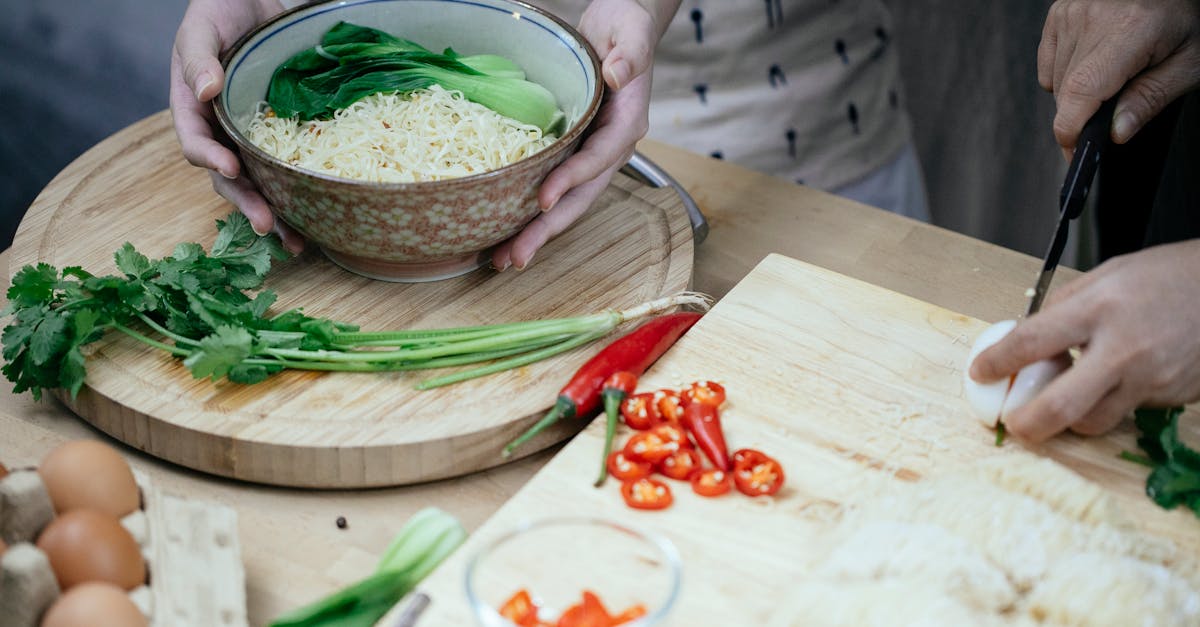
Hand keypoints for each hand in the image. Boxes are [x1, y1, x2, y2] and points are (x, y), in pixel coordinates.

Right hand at [170, 0, 303, 251]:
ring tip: (296, 242)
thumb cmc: (219, 8)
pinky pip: (288, 168)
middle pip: (229, 178)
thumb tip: (205, 90)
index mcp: (194, 109)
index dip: (211, 159)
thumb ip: (198, 58)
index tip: (231, 169)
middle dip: (248, 204)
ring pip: (261, 183)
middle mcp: (222, 130)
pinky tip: (321, 218)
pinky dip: (302, 194)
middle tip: (269, 226)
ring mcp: (252, 136)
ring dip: (277, 214)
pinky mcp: (282, 135)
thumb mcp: (201, 27)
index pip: (197, 143)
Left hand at [491, 0, 681, 270]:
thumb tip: (618, 74)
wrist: (622, 26)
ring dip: (536, 232)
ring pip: (565, 201)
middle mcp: (610, 147)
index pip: (599, 158)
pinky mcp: (573, 151)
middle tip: (514, 258)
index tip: (543, 198)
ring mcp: (591, 153)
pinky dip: (529, 210)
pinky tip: (503, 227)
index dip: (572, 180)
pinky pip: (552, 186)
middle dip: (547, 229)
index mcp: (627, 124)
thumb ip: (630, 53)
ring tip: (503, 260)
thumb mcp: (631, 31)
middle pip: (580, 197)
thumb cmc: (628, 25)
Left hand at [969, 239, 1199, 441]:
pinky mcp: (1169, 397)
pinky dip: (1108, 404)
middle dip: (1027, 423)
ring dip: (1069, 418)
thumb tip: (1024, 339)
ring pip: (1093, 421)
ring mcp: (1150, 379)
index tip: (980, 372)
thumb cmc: (1163, 276)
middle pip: (1061, 405)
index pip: (1031, 343)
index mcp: (1098, 309)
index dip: (998, 362)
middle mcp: (1123, 349)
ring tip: (1063, 398)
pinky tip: (1111, 383)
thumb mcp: (1104, 276)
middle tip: (1013, 424)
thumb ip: (1062, 308)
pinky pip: (1126, 412)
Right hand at [1038, 0, 1199, 157]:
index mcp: (1130, 29)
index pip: (1082, 89)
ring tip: (1115, 74)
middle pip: (1068, 91)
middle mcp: (1094, 16)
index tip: (1074, 151)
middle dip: (1085, 113)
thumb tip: (1116, 133)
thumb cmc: (1189, 17)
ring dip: (1078, 93)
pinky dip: (1065, 73)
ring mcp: (1072, 12)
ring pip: (1056, 81)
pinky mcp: (1059, 12)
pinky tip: (1094, 61)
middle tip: (1117, 109)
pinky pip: (1048, 63)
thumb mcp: (1189, 63)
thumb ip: (1151, 99)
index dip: (1071, 128)